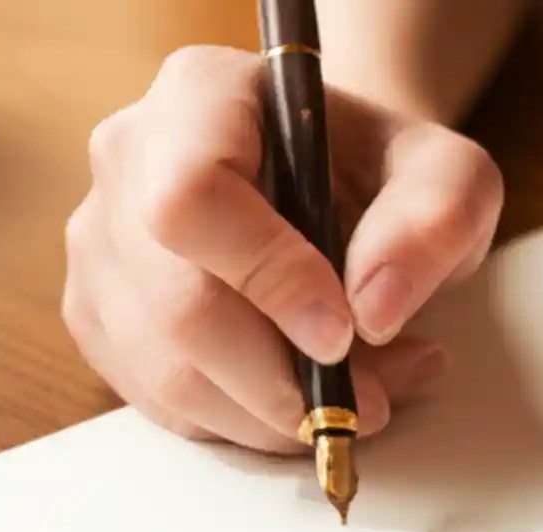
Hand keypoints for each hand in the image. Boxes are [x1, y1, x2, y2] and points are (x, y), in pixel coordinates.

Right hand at [62, 46, 502, 453]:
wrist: (327, 188)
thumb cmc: (377, 175)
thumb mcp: (446, 176)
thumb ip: (433, 222)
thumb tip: (374, 309)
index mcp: (197, 96)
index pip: (193, 195)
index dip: (266, 277)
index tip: (341, 332)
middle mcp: (126, 163)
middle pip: (178, 304)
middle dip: (282, 379)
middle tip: (368, 402)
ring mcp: (99, 245)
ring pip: (167, 370)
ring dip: (272, 414)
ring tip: (359, 399)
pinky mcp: (97, 317)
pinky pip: (160, 403)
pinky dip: (241, 424)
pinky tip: (300, 398)